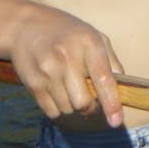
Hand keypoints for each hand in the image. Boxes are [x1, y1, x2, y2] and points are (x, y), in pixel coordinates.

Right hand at [9, 3, 125, 125]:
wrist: (26, 26)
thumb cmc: (68, 33)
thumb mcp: (94, 36)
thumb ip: (110, 61)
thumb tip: (122, 88)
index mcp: (88, 44)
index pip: (103, 79)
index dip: (111, 103)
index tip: (116, 121)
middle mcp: (67, 58)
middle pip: (83, 103)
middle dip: (91, 108)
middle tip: (90, 101)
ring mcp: (48, 72)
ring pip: (68, 109)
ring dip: (73, 106)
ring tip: (69, 87)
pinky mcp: (33, 84)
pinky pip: (52, 112)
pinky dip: (59, 108)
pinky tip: (57, 91)